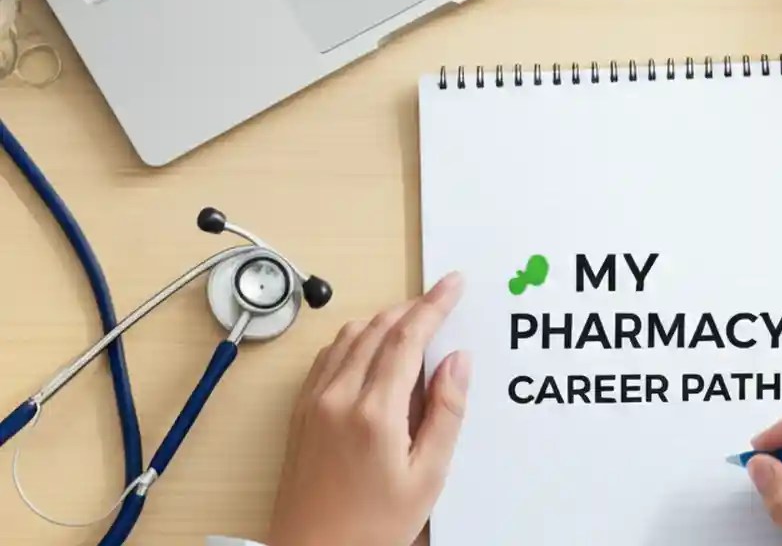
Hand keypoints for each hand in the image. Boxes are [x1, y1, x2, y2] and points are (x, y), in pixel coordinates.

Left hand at [267, 273, 469, 545]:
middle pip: (377, 328)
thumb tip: (457, 361)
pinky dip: (355, 341)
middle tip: (440, 300)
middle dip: (412, 307)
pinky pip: (328, 357)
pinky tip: (372, 353)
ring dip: (382, 322)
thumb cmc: (371, 527)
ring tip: (412, 328)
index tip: (453, 284)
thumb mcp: (426, 476)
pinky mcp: (300, 412)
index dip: (434, 304)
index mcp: (374, 412)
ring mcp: (313, 402)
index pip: (407, 338)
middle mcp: (337, 397)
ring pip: (349, 336)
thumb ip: (446, 413)